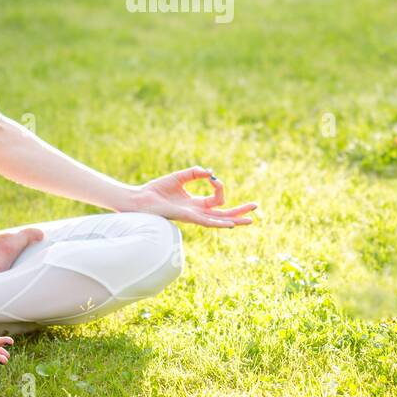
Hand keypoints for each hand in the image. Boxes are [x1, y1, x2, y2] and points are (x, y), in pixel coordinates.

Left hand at [129, 166, 255, 227]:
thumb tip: (210, 173)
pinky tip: (230, 224)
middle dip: (239, 211)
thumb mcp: (180, 176)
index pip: (217, 200)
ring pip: (219, 221)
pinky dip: (219, 223)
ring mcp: (193, 217)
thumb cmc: (157, 189)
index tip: (212, 177)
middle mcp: (197, 213)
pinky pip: (207, 221)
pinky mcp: (187, 217)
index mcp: (196, 204)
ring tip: (250, 220)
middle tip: (255, 208)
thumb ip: (195, 173)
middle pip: (223, 214)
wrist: (141, 199)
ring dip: (235, 220)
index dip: (220, 187)